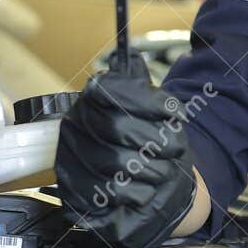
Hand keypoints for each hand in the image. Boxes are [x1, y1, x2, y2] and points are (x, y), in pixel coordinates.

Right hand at [54, 63, 196, 247]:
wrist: (142, 184)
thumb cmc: (148, 142)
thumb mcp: (151, 109)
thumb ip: (142, 87)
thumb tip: (128, 54)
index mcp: (92, 98)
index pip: (113, 89)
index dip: (149, 102)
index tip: (178, 115)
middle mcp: (74, 124)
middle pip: (117, 127)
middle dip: (156, 140)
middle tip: (175, 149)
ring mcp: (69, 157)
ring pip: (115, 162)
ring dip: (152, 169)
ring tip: (163, 171)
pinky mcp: (73, 191)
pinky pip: (109, 193)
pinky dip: (138, 193)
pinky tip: (145, 190)